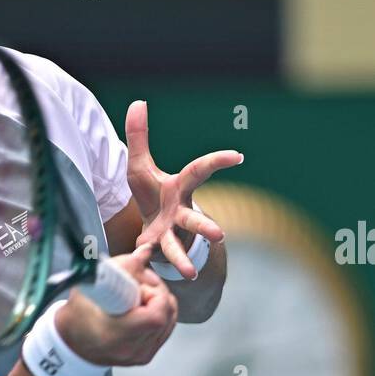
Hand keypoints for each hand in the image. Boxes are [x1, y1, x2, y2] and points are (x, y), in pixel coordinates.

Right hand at [56, 243, 178, 366]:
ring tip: (138, 296)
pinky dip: (159, 313)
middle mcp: (130, 349)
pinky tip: (141, 308)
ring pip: (171, 319)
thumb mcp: (92, 284)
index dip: (153, 293)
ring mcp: (139, 355)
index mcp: (114, 334)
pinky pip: (167, 328)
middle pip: (167, 313)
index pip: (156, 315)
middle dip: (157, 292)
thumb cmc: (77, 315)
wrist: (71, 343)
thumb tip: (146, 251)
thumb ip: (123, 265)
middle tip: (138, 284)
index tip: (138, 286)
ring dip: (159, 302)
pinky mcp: (145, 356)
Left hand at [124, 99, 240, 278]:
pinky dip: (145, 262)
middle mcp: (180, 213)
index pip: (201, 171)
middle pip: (195, 220)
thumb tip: (138, 102)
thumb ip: (139, 136)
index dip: (218, 162)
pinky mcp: (156, 250)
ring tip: (189, 272)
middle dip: (206, 227)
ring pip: (178, 248)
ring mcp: (170, 234)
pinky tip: (140, 265)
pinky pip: (152, 258)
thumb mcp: (140, 164)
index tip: (237, 157)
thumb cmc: (150, 194)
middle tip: (220, 236)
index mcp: (180, 188)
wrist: (151, 229)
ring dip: (183, 259)